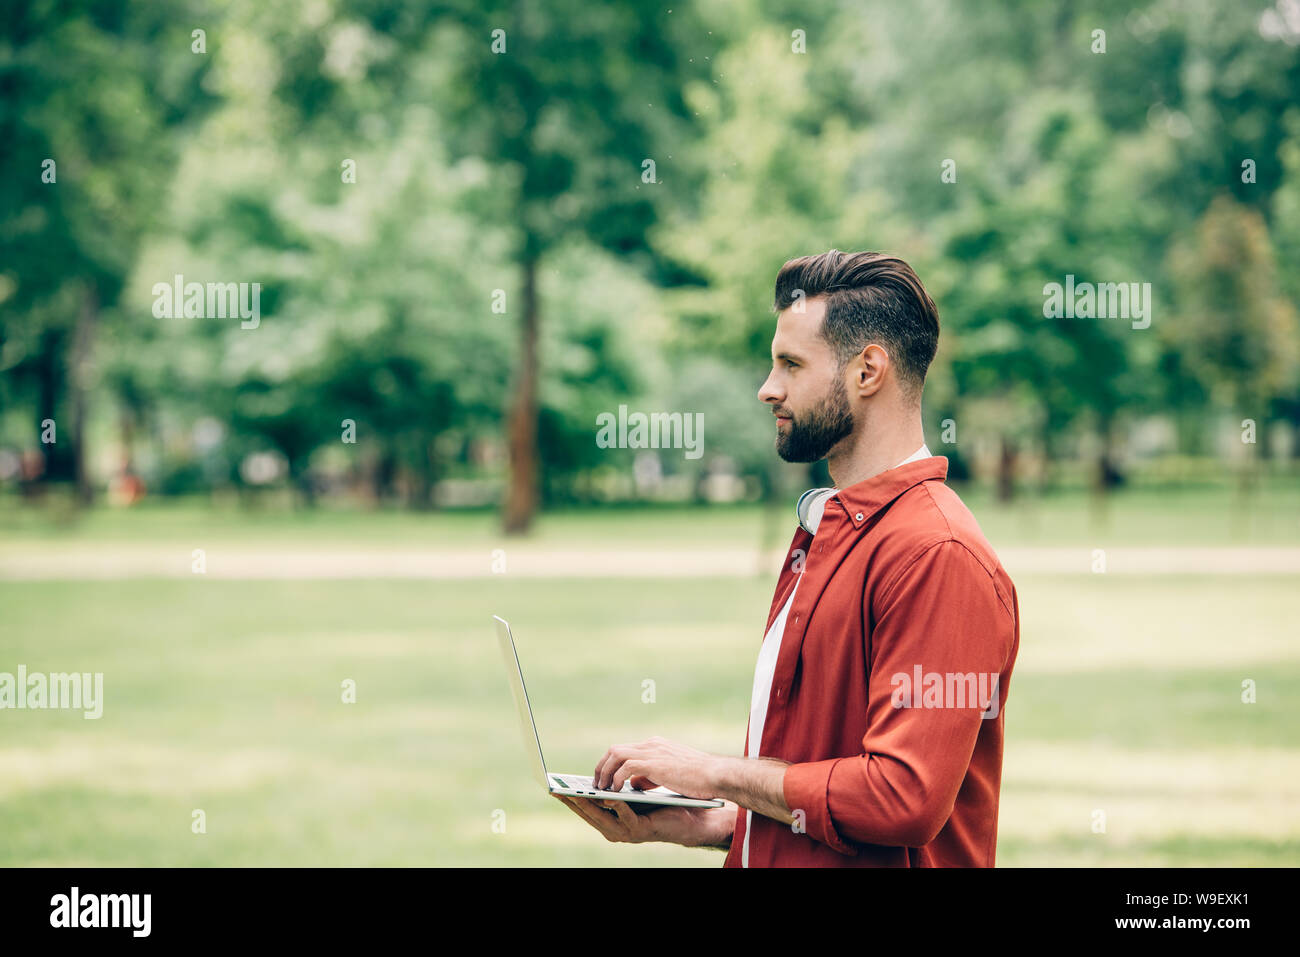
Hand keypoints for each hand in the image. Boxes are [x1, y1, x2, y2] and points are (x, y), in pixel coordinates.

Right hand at [554, 794, 736, 847]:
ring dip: (588, 804)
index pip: (586, 808)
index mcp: (612, 820)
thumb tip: (607, 769)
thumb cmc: (664, 803)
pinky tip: (610, 795)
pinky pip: (624, 816)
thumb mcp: (636, 793)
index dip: (570, 797)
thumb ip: (621, 788)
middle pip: (588, 813)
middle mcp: (615, 829)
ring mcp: (626, 832)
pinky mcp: (640, 830)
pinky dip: (616, 805)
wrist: (693, 817)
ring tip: (575, 791)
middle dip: (571, 801)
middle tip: (556, 789)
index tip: (554, 786)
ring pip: (602, 816)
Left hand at [592, 735, 722, 797]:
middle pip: (615, 749)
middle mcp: (652, 745)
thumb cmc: (699, 779)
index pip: (625, 749)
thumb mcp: (671, 774)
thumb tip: (633, 783)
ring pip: (615, 754)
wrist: (717, 775)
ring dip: (604, 772)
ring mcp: (653, 752)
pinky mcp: (655, 763)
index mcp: (656, 745)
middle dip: (601, 766)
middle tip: (595, 784)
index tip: (603, 776)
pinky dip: (616, 779)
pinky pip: (625, 767)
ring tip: (600, 789)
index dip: (611, 763)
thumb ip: (651, 775)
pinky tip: (615, 791)